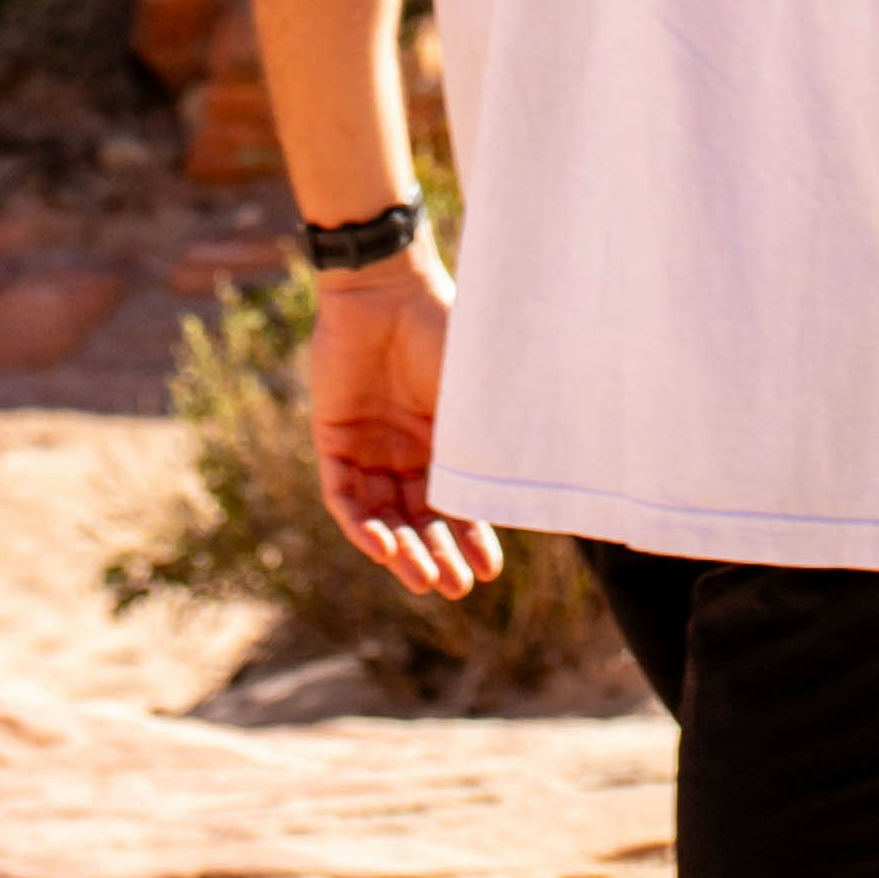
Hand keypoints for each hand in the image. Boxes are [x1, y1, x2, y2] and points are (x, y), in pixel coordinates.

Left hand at [305, 253, 504, 599]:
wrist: (385, 289)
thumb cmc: (440, 331)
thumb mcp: (474, 390)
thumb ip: (491, 433)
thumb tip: (545, 476)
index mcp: (443, 439)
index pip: (457, 504)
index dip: (472, 538)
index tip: (490, 571)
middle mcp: (405, 451)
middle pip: (419, 519)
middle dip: (437, 556)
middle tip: (454, 587)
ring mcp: (368, 448)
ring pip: (382, 517)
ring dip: (401, 552)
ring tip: (423, 579)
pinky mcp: (333, 439)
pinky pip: (343, 496)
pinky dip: (361, 525)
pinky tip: (382, 547)